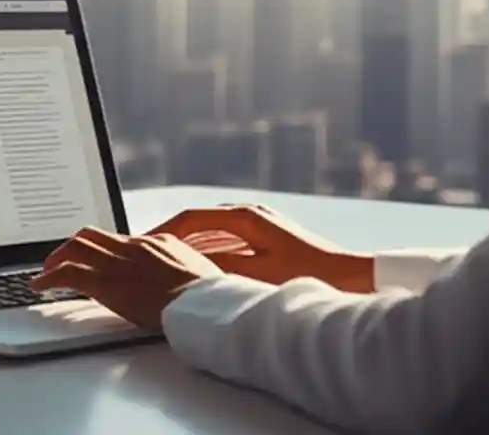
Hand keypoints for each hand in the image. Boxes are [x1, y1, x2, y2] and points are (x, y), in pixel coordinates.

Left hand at [29, 227, 222, 330]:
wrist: (204, 305)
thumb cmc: (209, 298)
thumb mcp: (202, 274)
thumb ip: (185, 271)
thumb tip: (186, 278)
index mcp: (158, 243)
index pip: (120, 240)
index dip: (102, 250)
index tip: (95, 260)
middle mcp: (134, 246)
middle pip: (93, 235)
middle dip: (72, 247)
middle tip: (61, 260)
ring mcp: (118, 262)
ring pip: (76, 247)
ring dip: (57, 259)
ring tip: (47, 272)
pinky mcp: (106, 282)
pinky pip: (68, 273)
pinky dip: (49, 278)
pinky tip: (39, 286)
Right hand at [150, 204, 375, 292]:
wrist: (347, 274)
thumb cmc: (305, 274)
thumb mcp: (254, 274)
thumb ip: (217, 266)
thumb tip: (184, 262)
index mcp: (243, 217)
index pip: (190, 218)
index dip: (163, 232)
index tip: (141, 244)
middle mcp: (248, 213)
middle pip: (198, 221)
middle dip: (170, 237)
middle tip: (145, 252)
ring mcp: (258, 222)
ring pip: (211, 230)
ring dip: (187, 243)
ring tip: (163, 260)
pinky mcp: (266, 234)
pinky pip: (225, 237)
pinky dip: (206, 248)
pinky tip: (197, 265)